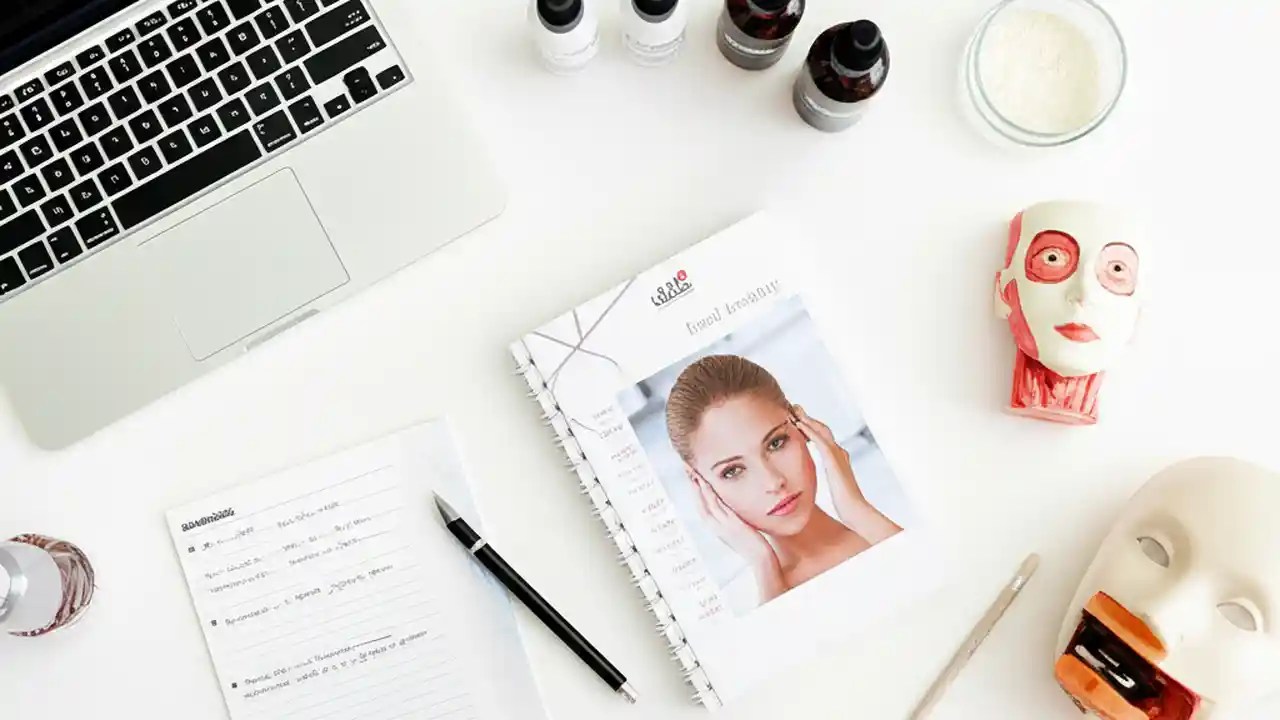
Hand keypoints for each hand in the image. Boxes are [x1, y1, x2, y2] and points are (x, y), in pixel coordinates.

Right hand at [688, 465, 788, 604]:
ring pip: (706, 503)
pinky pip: (717, 506)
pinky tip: (706, 483)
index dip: (697, 492)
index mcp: (719, 529)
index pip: (704, 507)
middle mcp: (717, 527)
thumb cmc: (756, 549)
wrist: (762, 562)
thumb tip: (738, 516)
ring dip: (698, 486)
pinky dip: (710, 494)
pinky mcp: (731, 524)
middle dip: (692, 485)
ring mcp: (723, 526)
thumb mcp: (743, 533)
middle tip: (686, 467)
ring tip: (692, 471)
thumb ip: (738, 524)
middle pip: (700, 502)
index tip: (693, 476)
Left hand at [791, 405, 901, 543]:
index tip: (797, 419)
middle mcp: (839, 452)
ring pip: (821, 430)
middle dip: (808, 418)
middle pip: (822, 429)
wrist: (855, 510)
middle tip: (794, 408)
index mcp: (838, 458)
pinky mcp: (833, 460)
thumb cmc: (845, 502)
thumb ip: (828, 477)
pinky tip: (798, 424)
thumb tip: (815, 479)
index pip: (822, 437)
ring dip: (807, 419)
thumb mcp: (833, 485)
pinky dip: (809, 430)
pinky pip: (820, 440)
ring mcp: (837, 455)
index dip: (810, 427)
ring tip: (793, 410)